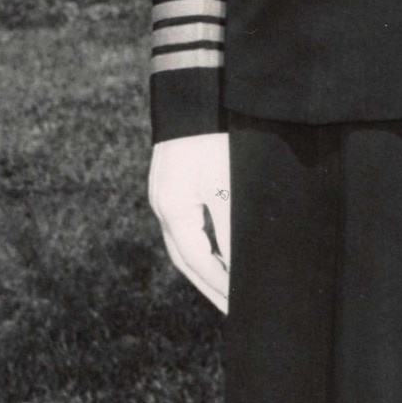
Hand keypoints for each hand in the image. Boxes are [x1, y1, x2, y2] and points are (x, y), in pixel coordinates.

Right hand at [149, 131, 231, 312]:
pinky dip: (203, 243)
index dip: (219, 284)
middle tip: (232, 308)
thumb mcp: (225, 184)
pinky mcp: (172, 185)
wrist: (194, 93)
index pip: (197, 260)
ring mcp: (164, 195)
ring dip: (205, 265)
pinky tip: (220, 251)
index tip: (238, 305)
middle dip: (208, 284)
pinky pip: (186, 225)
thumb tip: (239, 266)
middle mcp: (162, 205)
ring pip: (184, 243)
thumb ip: (230, 228)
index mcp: (173, 208)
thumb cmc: (212, 136)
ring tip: (229, 287)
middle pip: (184, 258)